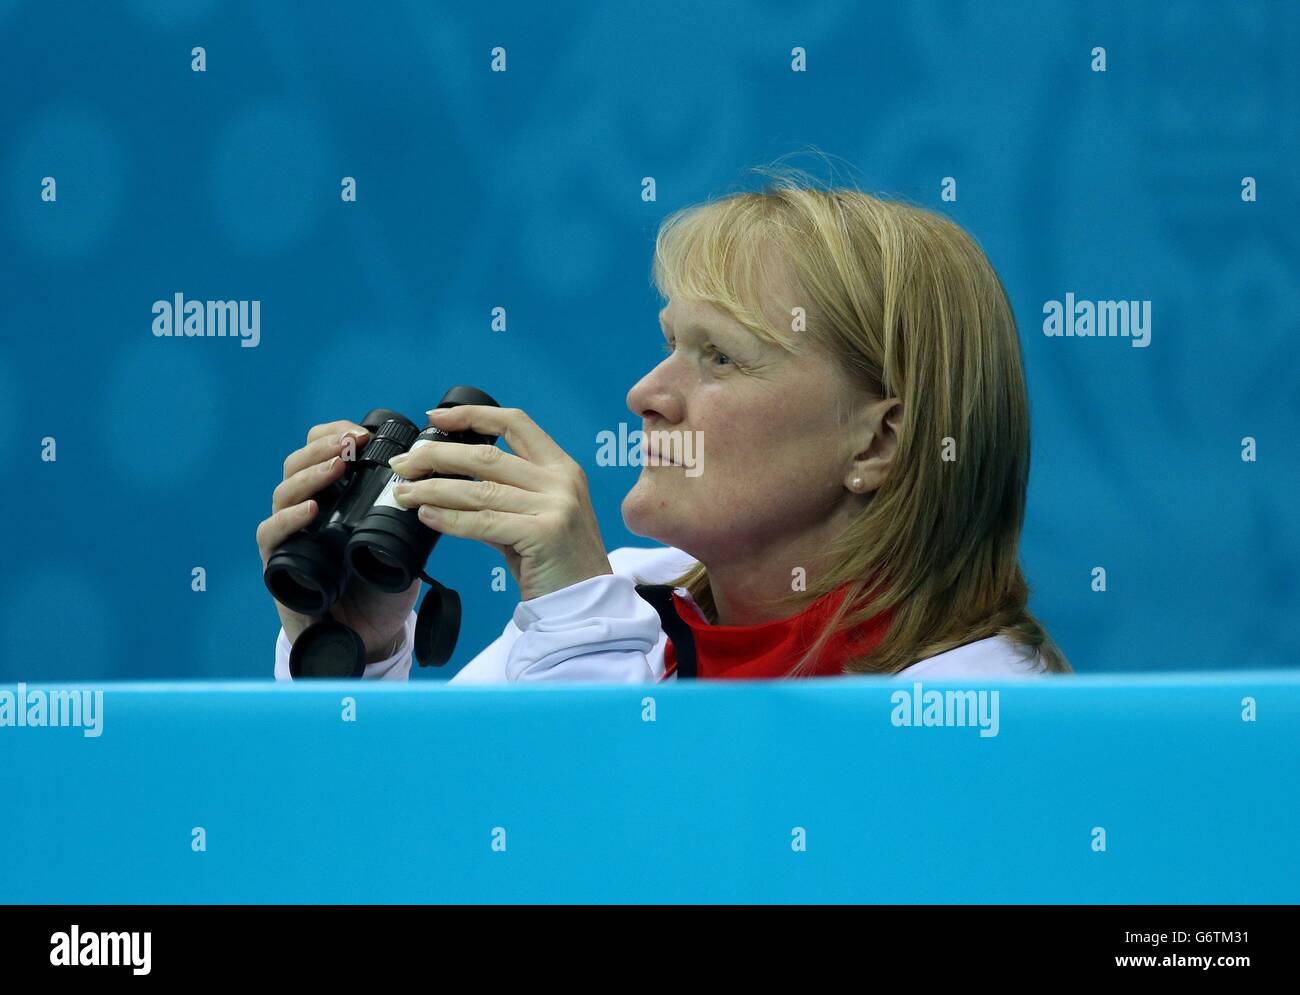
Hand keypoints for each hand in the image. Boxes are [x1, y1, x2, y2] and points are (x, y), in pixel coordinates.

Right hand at [256, 419, 420, 662]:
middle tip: (350, 441)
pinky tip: (310, 510)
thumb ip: (413, 516)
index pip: (323, 453)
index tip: (363, 432)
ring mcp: (290, 536)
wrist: (368, 637)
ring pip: (283, 492)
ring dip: (310, 475)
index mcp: (335, 500)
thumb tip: (437, 484)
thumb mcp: (404, 545)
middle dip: (324, 446)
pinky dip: (288, 520)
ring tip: (336, 466)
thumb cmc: (382, 589)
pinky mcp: (278, 565)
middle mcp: (307, 511)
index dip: (337, 435)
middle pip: (298, 464)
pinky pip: (271, 535)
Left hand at [388, 405, 611, 601]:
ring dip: (433, 490)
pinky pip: (484, 522)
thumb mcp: (535, 517)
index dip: (472, 415)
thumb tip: (445, 484)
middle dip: (437, 456)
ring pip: (480, 490)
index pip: (515, 424)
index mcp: (561, 468)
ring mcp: (556, 506)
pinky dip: (449, 519)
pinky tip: (426, 516)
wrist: (586, 603)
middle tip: (404, 465)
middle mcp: (561, 481)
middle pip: (488, 455)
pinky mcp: (544, 534)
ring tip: (403, 494)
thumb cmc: (556, 563)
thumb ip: (501, 497)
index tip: (435, 418)